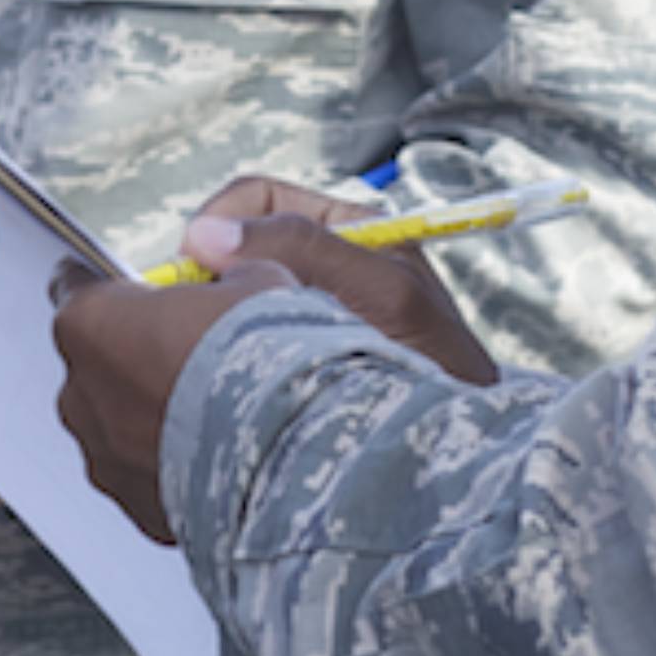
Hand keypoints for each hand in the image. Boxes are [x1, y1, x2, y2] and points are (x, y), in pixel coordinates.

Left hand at [46, 255, 268, 545]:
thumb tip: (227, 267)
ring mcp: (103, 456)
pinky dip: (172, 466)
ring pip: (117, 426)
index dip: (115, 286)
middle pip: (97, 363)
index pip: (74, 286)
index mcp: (91, 324)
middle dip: (137, 358)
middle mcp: (80, 392)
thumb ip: (225, 270)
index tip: (141, 289)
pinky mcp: (134, 503)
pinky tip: (219, 455)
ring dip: (151, 417)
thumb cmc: (264, 362)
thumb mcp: (256, 282)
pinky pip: (146, 475)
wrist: (290, 453)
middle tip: (194, 353)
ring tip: (213, 413)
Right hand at [178, 175, 503, 387]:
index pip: (259, 200)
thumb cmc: (438, 371)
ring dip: (216, 322)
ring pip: (231, 300)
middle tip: (206, 318)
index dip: (220, 224)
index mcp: (348, 231)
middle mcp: (323, 267)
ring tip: (223, 355)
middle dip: (211, 277)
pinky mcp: (287, 361)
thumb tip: (208, 234)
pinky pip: (237, 346)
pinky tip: (232, 383)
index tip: (197, 264)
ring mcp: (301, 315)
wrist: (458, 455)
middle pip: (236, 250)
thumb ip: (304, 249)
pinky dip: (224, 358)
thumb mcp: (382, 295)